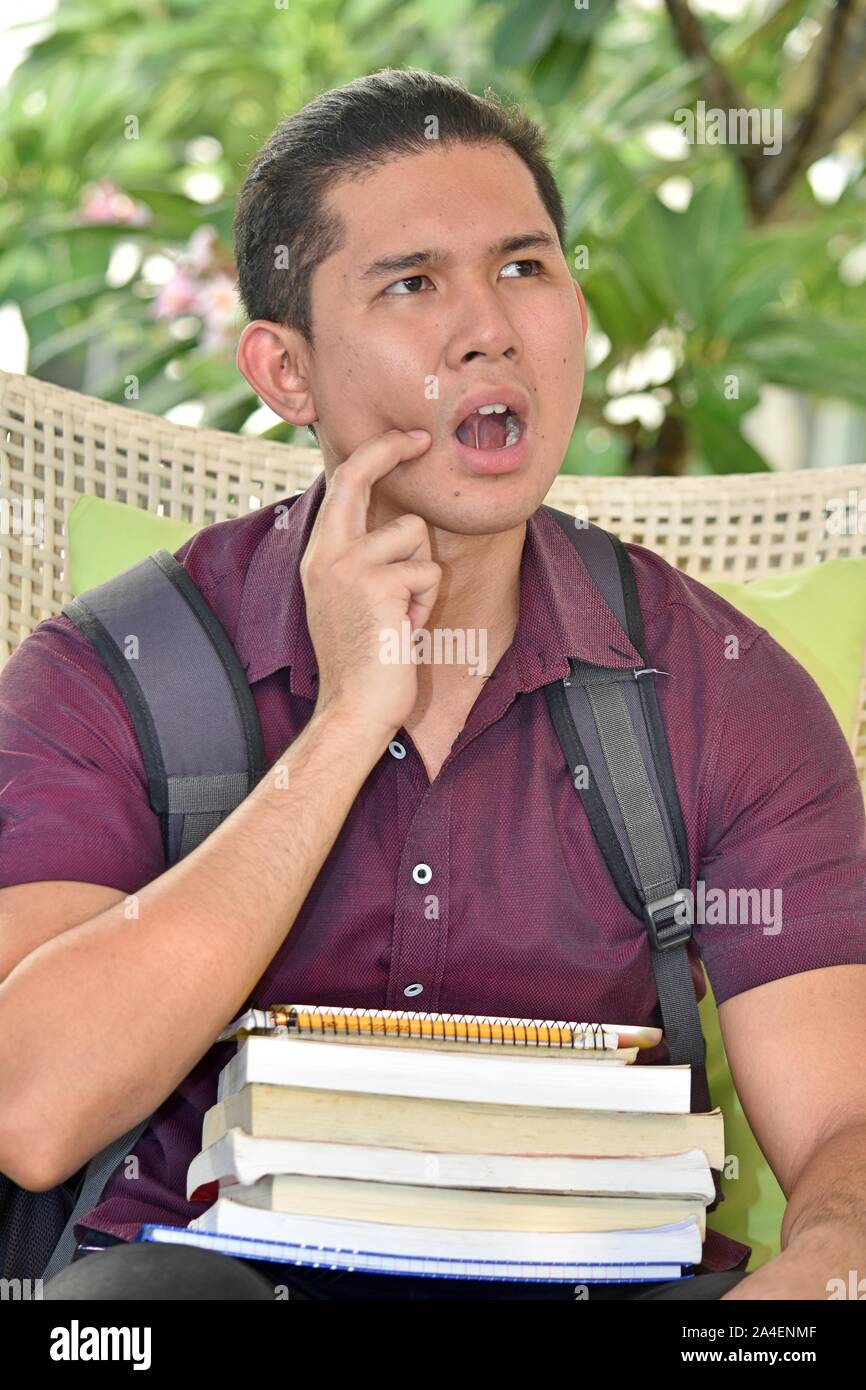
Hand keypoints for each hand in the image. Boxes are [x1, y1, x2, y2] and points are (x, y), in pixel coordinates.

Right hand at [300, 428, 439, 745]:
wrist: (353, 708)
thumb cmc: (364, 661)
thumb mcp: (351, 600)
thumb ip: (362, 560)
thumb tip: (398, 526)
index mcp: (320, 556)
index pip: (341, 486)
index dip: (374, 454)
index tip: (405, 439)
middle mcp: (326, 554)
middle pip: (358, 476)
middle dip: (390, 448)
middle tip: (420, 438)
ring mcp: (348, 566)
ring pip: (414, 534)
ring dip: (422, 576)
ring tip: (403, 615)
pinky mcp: (377, 584)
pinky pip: (427, 572)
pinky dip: (426, 604)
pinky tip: (405, 629)